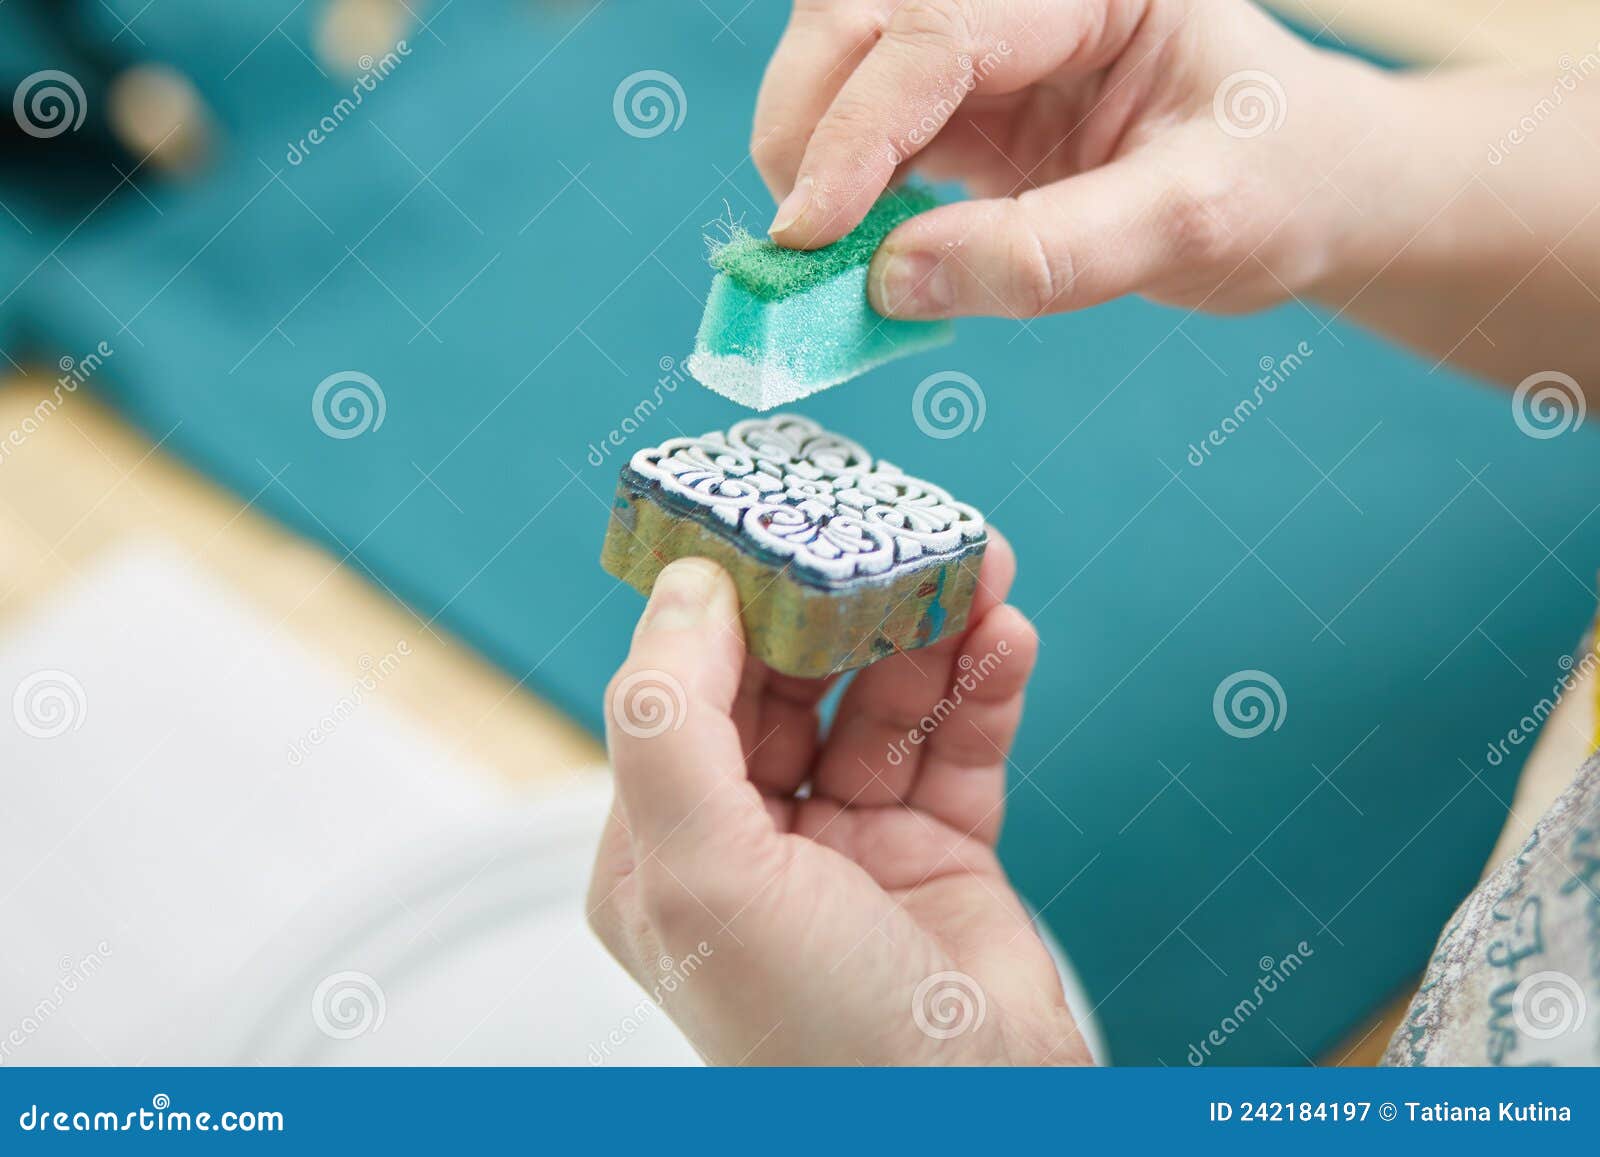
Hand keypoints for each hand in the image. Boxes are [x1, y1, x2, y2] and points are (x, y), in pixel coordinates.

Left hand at [587, 536, 1088, 1064]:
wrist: (975, 1129)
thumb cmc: (816, 1033)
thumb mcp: (703, 876)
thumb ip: (671, 723)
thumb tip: (688, 587)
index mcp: (668, 852)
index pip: (685, 691)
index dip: (732, 599)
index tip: (778, 515)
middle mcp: (753, 843)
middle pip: (792, 684)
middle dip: (845, 603)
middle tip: (893, 525)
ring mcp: (850, 847)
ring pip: (883, 705)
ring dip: (929, 632)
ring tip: (978, 563)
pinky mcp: (939, 854)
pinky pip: (957, 748)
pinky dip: (982, 691)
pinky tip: (1006, 639)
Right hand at [751, 0, 1386, 320]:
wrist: (1304, 191)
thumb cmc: (1279, 184)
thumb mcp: (1192, 223)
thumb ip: (1048, 255)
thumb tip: (888, 283)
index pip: (940, 29)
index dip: (859, 128)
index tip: (809, 229)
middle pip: (860, 17)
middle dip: (811, 125)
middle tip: (800, 244)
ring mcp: (990, 37)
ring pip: (842, 61)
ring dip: (811, 151)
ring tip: (824, 248)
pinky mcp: (966, 97)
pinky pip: (867, 125)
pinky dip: (840, 185)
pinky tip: (852, 240)